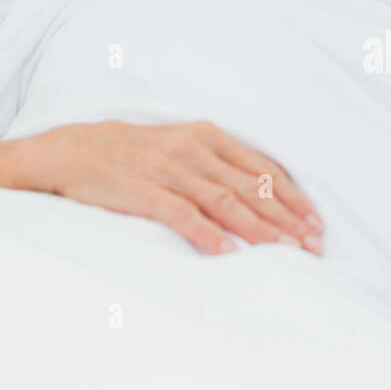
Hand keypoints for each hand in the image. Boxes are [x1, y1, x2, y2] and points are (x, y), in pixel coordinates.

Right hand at [14, 119, 322, 255]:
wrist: (73, 150)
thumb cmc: (136, 152)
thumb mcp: (184, 144)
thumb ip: (222, 163)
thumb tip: (266, 189)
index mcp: (209, 136)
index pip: (262, 170)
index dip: (293, 197)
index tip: (316, 223)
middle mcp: (194, 150)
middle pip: (251, 188)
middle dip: (287, 219)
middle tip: (313, 245)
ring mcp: (169, 170)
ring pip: (226, 201)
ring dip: (260, 229)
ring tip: (286, 251)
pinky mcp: (143, 190)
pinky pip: (182, 214)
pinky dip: (208, 234)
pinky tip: (230, 253)